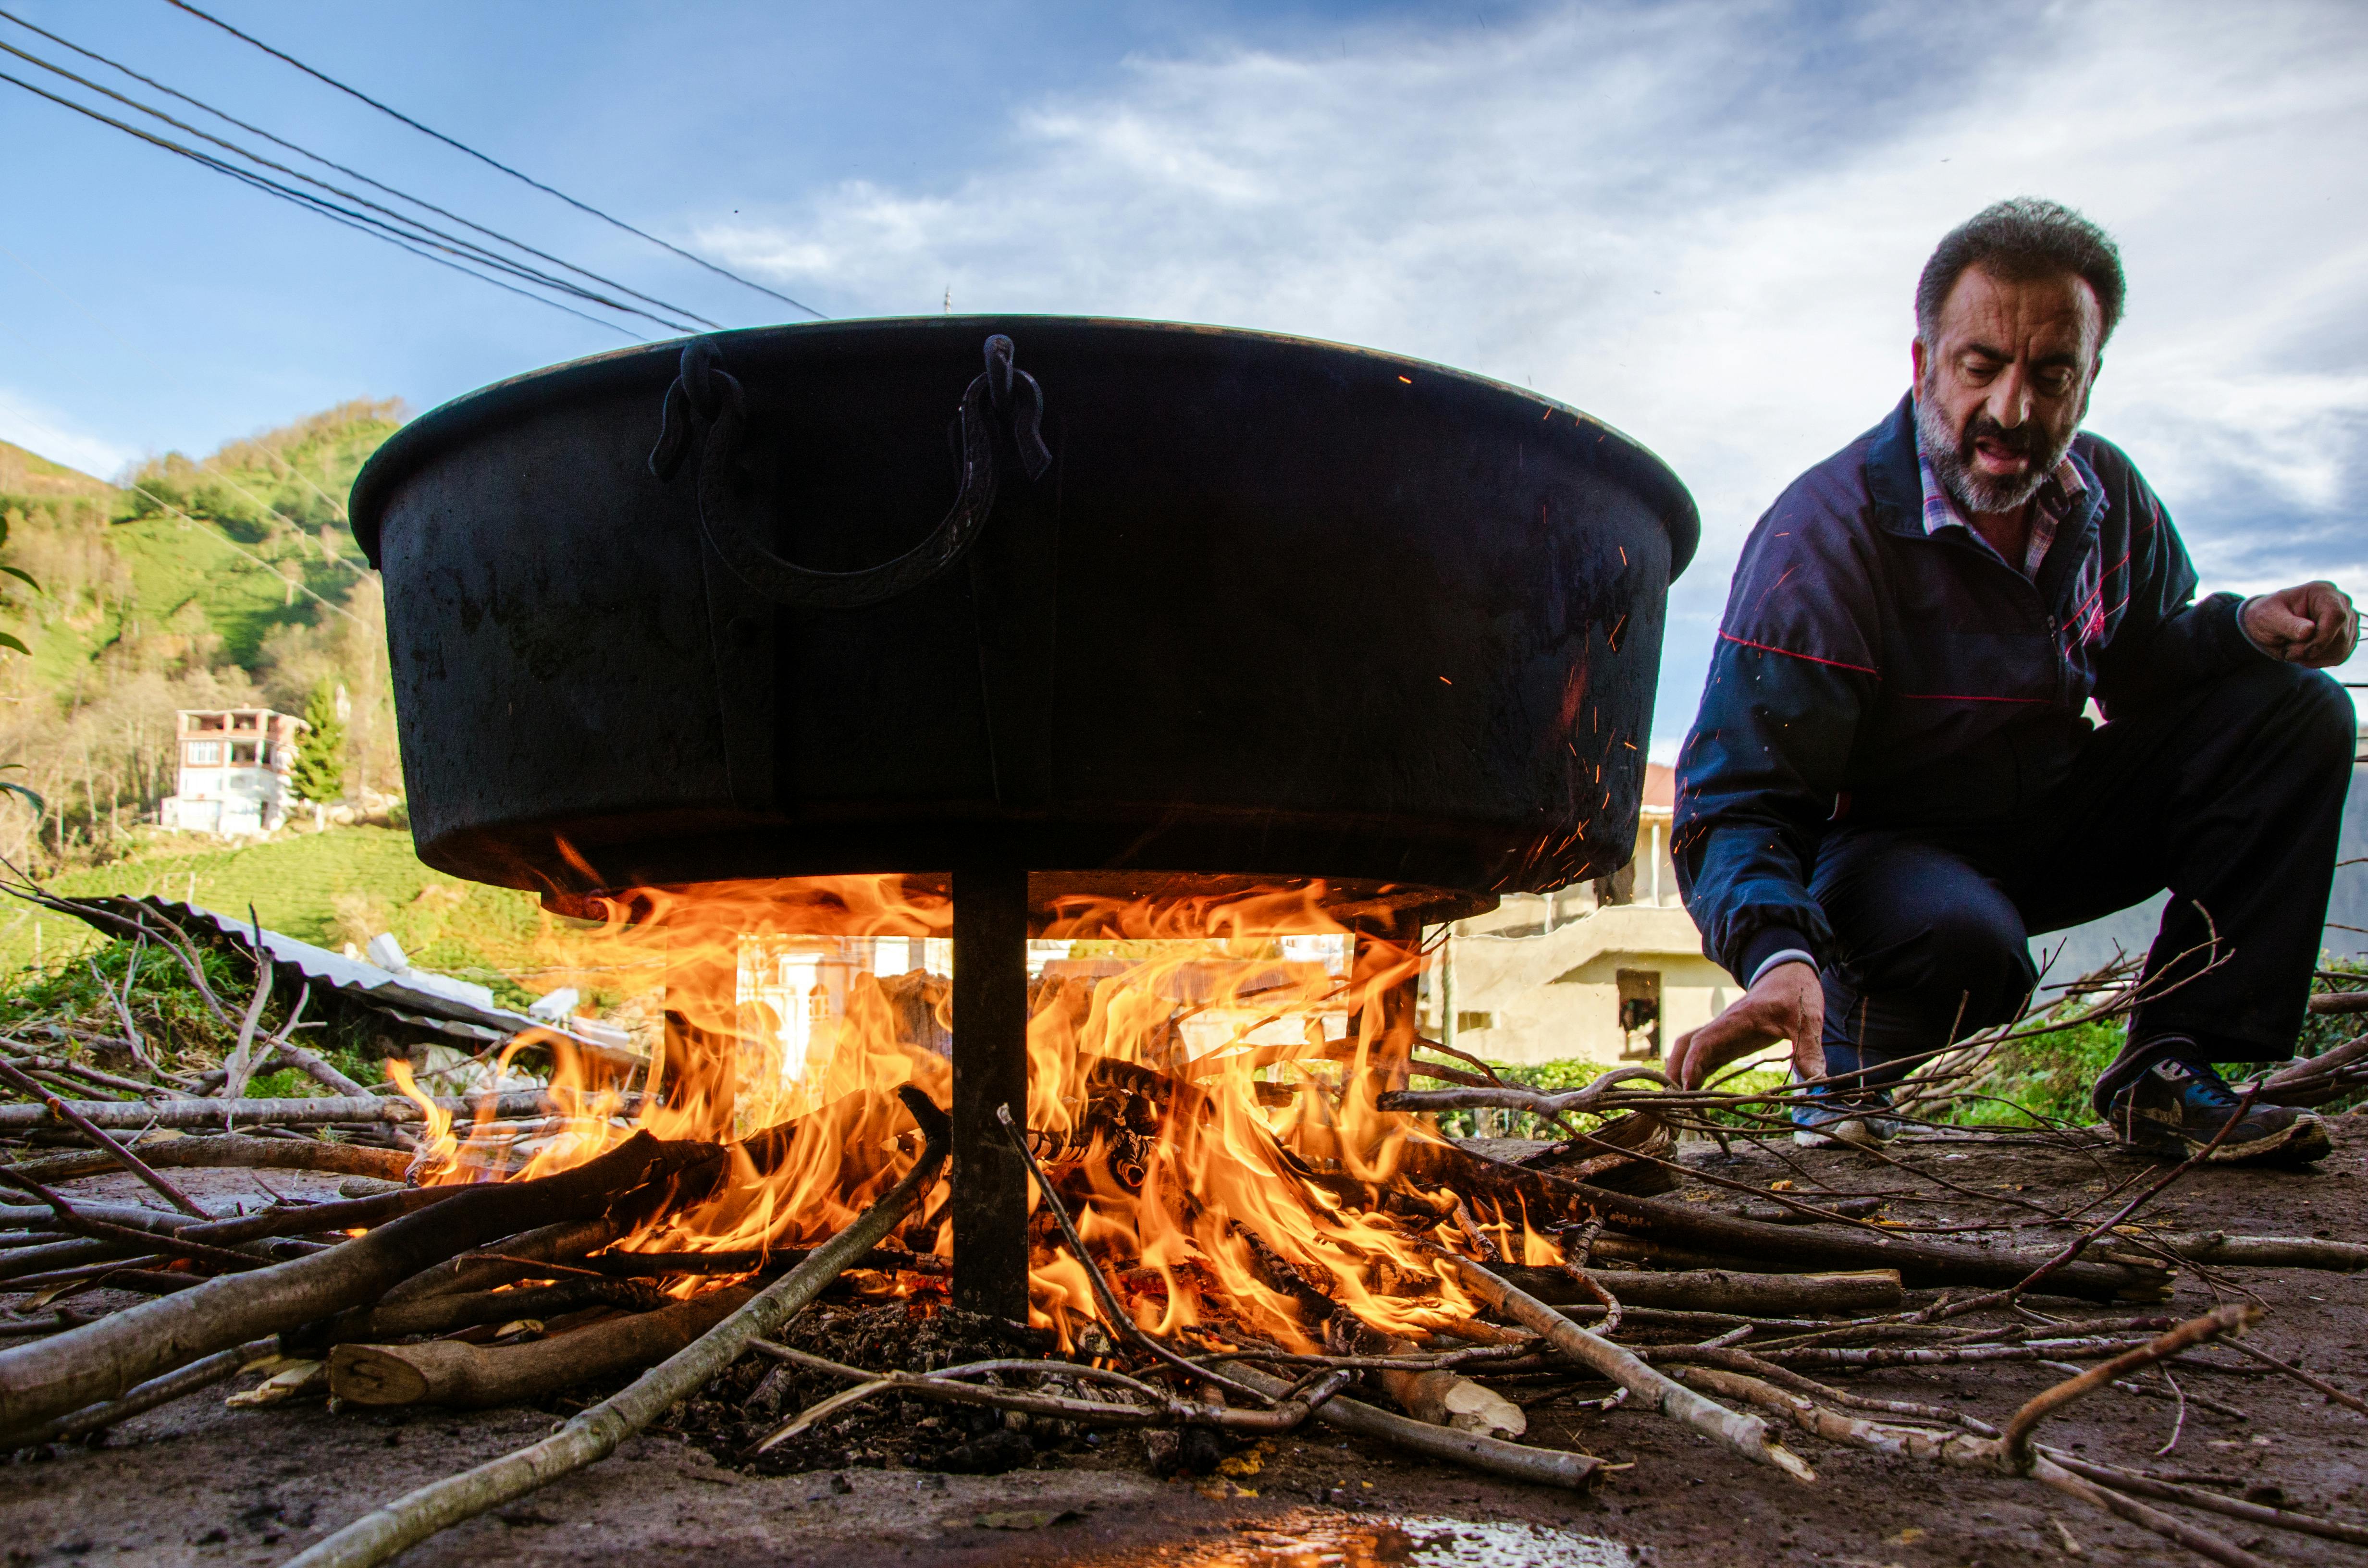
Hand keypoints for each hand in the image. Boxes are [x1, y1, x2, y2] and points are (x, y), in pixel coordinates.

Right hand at [1669, 960, 1824, 1089]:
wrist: (1787, 976)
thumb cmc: (1795, 995)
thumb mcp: (1807, 1020)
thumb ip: (1810, 1050)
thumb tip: (1818, 1081)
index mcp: (1737, 1020)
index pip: (1704, 1041)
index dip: (1692, 1064)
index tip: (1688, 1088)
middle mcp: (1722, 1027)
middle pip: (1685, 1046)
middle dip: (1675, 1072)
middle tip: (1677, 1103)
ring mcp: (1722, 1034)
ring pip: (1689, 1051)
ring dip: (1680, 1073)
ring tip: (1683, 1104)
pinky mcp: (1726, 1042)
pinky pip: (1703, 1057)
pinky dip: (1694, 1074)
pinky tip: (1696, 1095)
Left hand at [2241, 581, 2356, 666]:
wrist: (2268, 623)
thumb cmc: (2266, 616)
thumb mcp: (2268, 618)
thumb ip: (2288, 625)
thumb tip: (2309, 631)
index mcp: (2321, 591)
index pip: (2336, 615)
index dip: (2323, 637)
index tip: (2306, 653)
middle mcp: (2340, 603)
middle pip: (2340, 635)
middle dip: (2312, 650)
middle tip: (2287, 652)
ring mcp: (2346, 620)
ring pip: (2342, 648)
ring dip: (2315, 657)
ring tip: (2292, 650)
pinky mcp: (2346, 636)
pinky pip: (2340, 656)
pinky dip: (2320, 661)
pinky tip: (2303, 655)